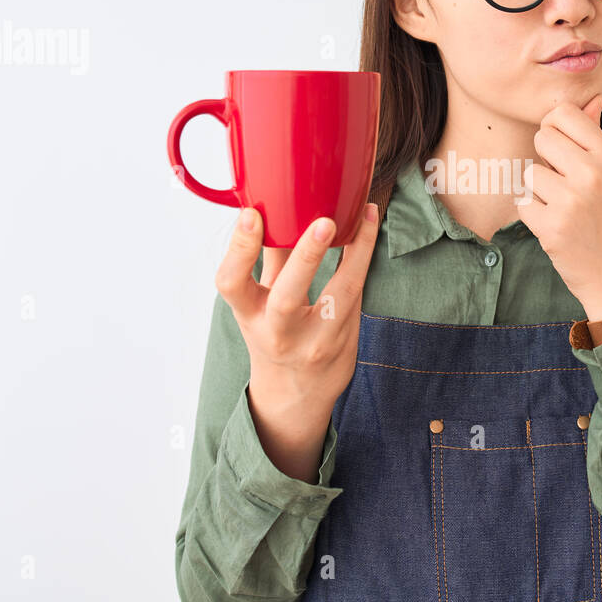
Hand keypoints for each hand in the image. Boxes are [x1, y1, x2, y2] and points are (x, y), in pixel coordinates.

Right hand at [215, 203, 380, 418]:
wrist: (296, 394)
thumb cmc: (275, 335)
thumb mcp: (260, 302)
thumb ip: (268, 260)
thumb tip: (270, 207)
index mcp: (248, 315)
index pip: (231, 284)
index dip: (239, 250)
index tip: (250, 215)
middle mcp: (278, 333)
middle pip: (287, 298)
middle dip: (306, 258)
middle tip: (324, 222)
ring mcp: (315, 342)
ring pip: (338, 296)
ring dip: (355, 253)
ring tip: (365, 215)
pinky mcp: (344, 341)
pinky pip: (357, 294)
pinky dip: (363, 259)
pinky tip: (369, 229)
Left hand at [516, 93, 601, 320]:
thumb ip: (596, 136)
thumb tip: (591, 99)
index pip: (564, 114)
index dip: (555, 130)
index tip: (563, 150)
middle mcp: (592, 174)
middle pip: (542, 138)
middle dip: (546, 160)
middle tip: (565, 185)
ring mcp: (571, 201)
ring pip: (530, 173)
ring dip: (540, 192)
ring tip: (565, 210)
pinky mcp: (551, 227)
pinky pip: (523, 203)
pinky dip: (534, 216)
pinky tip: (557, 228)